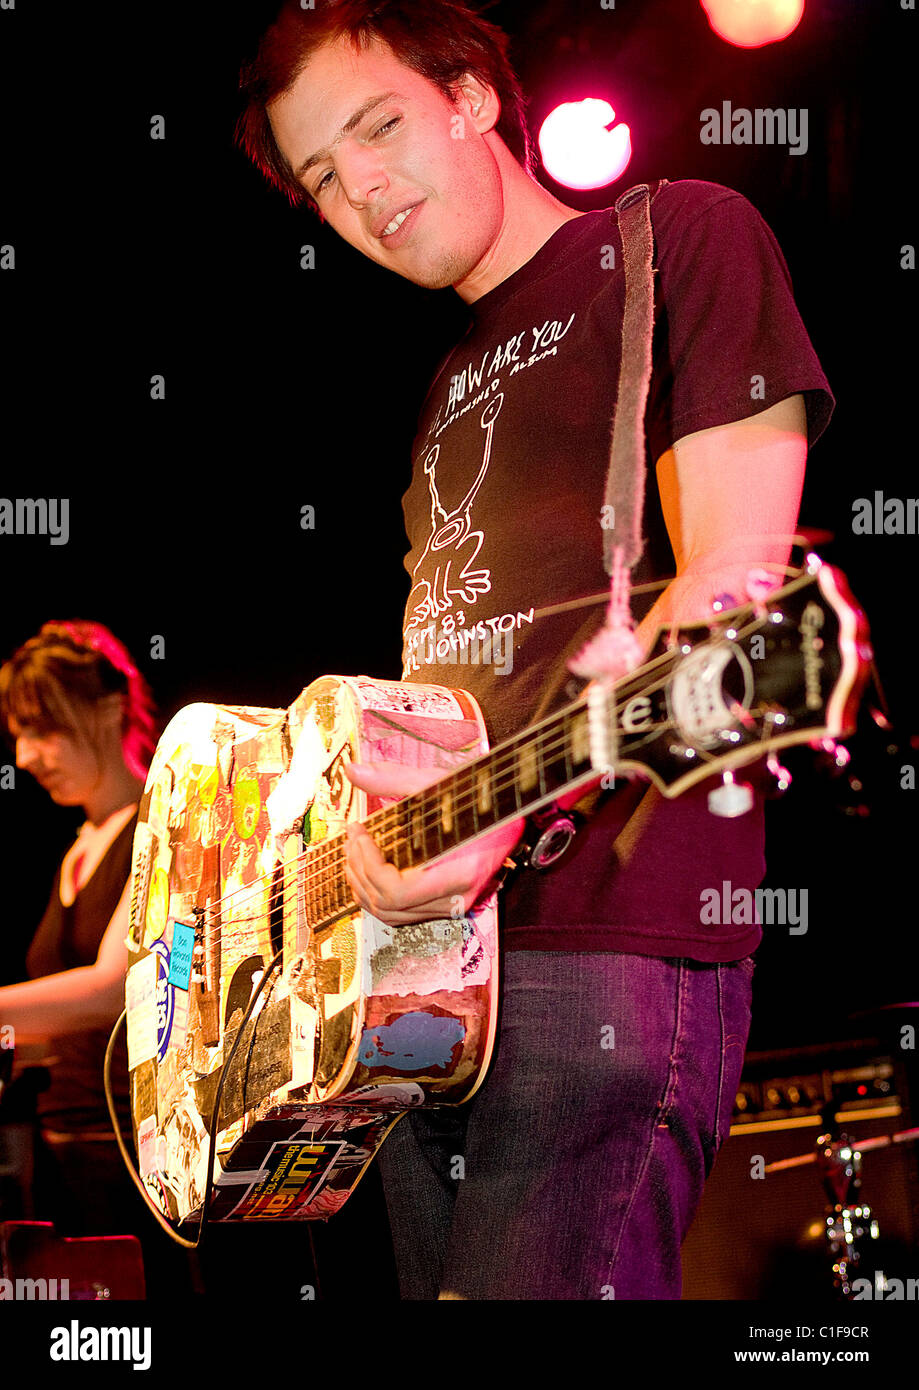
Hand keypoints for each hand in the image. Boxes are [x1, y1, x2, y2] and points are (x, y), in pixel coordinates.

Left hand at [343, 760, 524, 926]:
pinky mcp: (445, 903)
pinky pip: (401, 913)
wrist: (511, 813)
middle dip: (359, 869)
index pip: (398, 891)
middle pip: (388, 905)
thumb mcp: (441, 782)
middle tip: (353, 836)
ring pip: (390, 914)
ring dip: (363, 884)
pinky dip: (377, 894)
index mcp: (460, 872)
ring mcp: (451, 904)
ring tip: (355, 851)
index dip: (369, 864)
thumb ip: (395, 779)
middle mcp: (456, 896)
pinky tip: (368, 869)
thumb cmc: (484, 798)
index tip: (361, 832)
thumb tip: (355, 771)